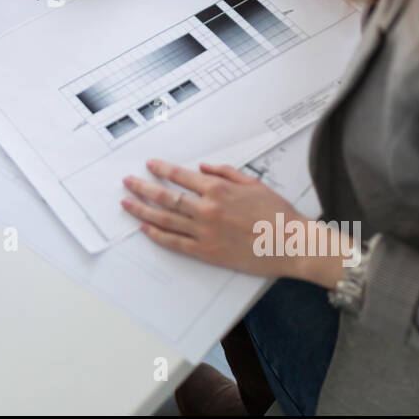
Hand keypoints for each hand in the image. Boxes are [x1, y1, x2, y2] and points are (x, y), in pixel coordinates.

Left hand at [122, 159, 348, 286]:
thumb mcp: (254, 183)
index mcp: (218, 190)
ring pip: (165, 220)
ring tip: (127, 204)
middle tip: (128, 183)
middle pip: (166, 198)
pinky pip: (175, 243)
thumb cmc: (277, 213)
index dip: (162, 170)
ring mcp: (204, 232)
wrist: (292, 244)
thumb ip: (225, 173)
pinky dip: (158, 236)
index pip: (181, 177)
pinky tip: (145, 230)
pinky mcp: (207, 252)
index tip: (150, 165)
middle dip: (143, 189)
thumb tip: (202, 169)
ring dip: (142, 211)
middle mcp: (207, 210)